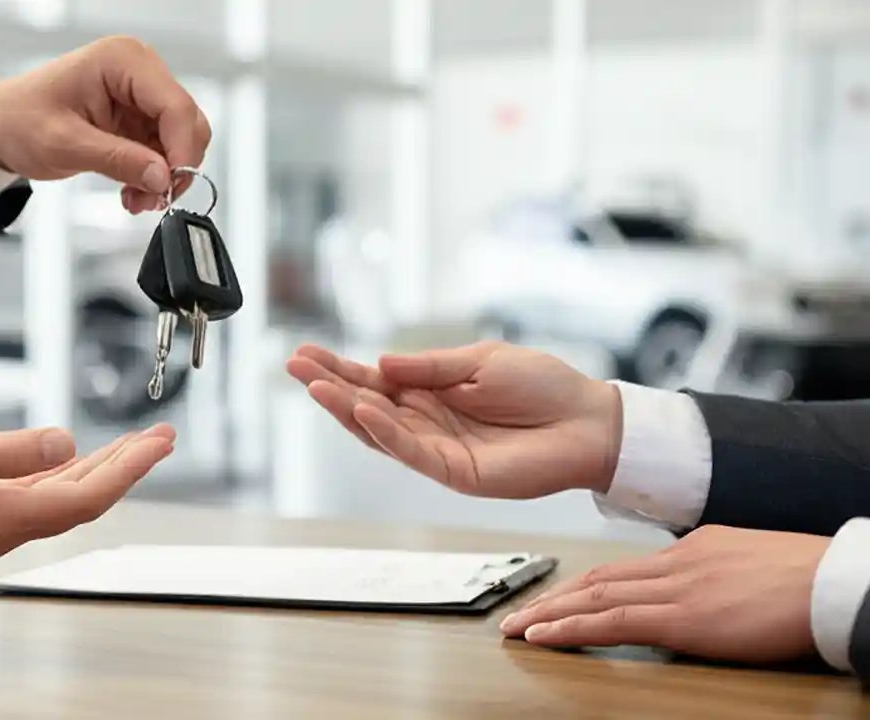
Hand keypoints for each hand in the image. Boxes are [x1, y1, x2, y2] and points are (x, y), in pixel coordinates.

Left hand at [0, 36, 211, 214]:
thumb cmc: (19, 119)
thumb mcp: (65, 144)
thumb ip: (118, 160)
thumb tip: (163, 178)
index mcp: (122, 60)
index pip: (175, 106)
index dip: (181, 151)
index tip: (170, 187)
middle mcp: (138, 71)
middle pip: (186, 123)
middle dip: (174, 167)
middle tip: (153, 200)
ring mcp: (141, 95)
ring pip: (180, 142)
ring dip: (163, 177)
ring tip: (135, 199)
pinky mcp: (138, 119)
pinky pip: (164, 151)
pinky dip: (153, 177)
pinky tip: (132, 191)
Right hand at [0, 423, 174, 570]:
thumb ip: (7, 452)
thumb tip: (65, 443)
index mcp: (0, 518)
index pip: (86, 496)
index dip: (129, 469)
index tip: (160, 443)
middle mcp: (1, 529)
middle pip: (83, 499)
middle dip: (127, 467)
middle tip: (161, 438)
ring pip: (61, 498)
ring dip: (99, 469)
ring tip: (131, 445)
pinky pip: (34, 497)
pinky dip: (63, 475)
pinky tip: (70, 459)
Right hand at [285, 342, 621, 498]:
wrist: (589, 421)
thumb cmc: (543, 387)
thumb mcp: (480, 361)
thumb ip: (429, 367)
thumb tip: (380, 364)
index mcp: (431, 392)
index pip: (374, 381)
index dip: (339, 369)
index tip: (305, 354)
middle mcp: (427, 421)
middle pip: (366, 405)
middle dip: (329, 386)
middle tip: (295, 367)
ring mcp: (438, 449)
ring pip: (380, 432)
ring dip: (347, 410)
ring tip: (317, 386)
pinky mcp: (456, 472)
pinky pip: (413, 452)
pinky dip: (386, 432)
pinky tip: (364, 410)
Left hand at [500, 525, 828, 662]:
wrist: (833, 580)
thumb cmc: (806, 576)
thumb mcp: (746, 564)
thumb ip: (713, 574)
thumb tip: (700, 590)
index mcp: (690, 549)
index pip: (620, 569)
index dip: (581, 585)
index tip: (555, 597)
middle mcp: (674, 563)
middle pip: (596, 579)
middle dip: (553, 598)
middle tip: (518, 613)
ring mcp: (676, 588)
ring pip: (594, 597)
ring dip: (551, 613)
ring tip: (519, 627)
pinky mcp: (683, 617)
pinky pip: (613, 621)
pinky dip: (572, 628)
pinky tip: (546, 635)